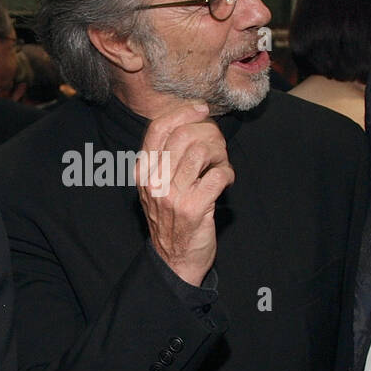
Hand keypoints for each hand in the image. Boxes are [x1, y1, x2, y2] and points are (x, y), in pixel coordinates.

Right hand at [137, 104, 233, 285]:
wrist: (174, 260)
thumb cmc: (170, 219)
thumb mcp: (156, 188)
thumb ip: (165, 159)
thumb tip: (191, 124)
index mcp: (143, 172)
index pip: (158, 128)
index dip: (183, 113)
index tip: (202, 110)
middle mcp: (154, 181)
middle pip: (184, 135)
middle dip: (209, 133)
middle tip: (219, 144)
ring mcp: (172, 195)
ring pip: (201, 151)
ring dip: (220, 153)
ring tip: (222, 164)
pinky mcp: (194, 209)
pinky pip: (218, 176)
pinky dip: (228, 173)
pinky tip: (226, 181)